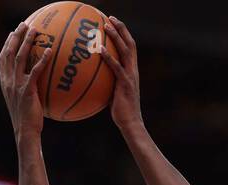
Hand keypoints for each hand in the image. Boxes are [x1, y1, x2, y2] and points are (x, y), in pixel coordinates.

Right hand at [0, 20, 50, 142]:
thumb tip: (37, 82)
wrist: (25, 132)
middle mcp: (8, 81)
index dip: (7, 44)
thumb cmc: (27, 119)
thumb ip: (25, 88)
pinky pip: (34, 72)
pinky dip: (41, 60)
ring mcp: (16, 85)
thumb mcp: (22, 101)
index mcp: (5, 82)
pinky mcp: (27, 91)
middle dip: (15, 36)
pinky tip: (49, 51)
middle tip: (24, 24)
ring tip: (35, 31)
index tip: (12, 33)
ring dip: (27, 42)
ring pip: (20, 58)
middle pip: (9, 53)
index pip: (2, 58)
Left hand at [100, 16, 142, 130]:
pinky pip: (116, 67)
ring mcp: (130, 76)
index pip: (130, 48)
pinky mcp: (125, 84)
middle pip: (130, 44)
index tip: (114, 23)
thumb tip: (94, 79)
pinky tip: (99, 49)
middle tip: (110, 18)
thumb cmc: (121, 111)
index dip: (124, 34)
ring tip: (105, 26)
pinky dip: (108, 57)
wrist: (131, 123)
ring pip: (125, 51)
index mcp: (132, 71)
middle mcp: (133, 70)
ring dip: (116, 37)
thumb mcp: (114, 93)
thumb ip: (108, 82)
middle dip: (121, 29)